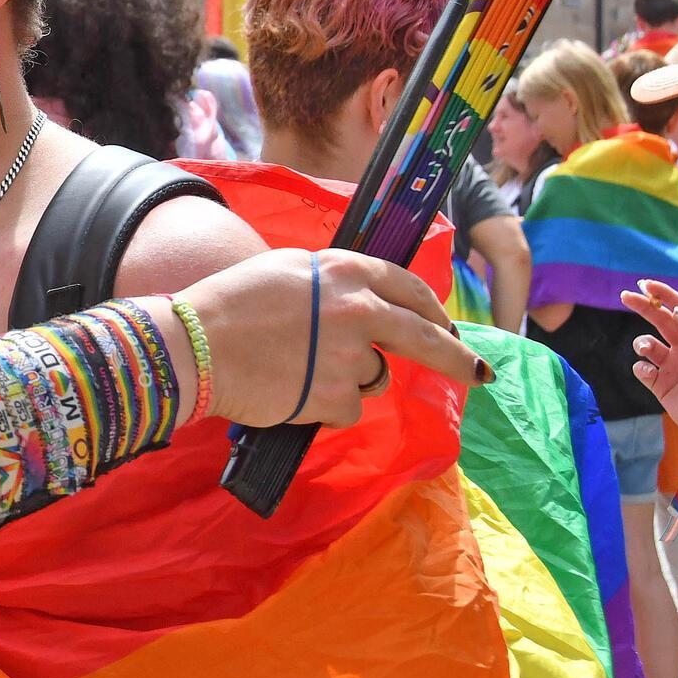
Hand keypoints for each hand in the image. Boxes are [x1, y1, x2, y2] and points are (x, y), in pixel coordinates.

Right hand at [176, 248, 483, 428]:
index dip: (434, 309)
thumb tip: (364, 303)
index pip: (409, 287)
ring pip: (375, 377)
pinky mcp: (335, 398)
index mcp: (348, 272)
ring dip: (352, 379)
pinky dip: (326, 405)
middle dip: (458, 358)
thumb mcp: (289, 270)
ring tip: (303, 370)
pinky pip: (347, 408)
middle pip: (426, 337)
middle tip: (480, 372)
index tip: (448, 325)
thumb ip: (334, 283)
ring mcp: (350, 357)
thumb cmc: (231, 301)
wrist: (196, 344)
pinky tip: (292, 391)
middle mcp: (359, 311)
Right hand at [622, 279, 677, 440]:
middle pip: (660, 321)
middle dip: (644, 307)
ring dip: (642, 343)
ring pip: (647, 345)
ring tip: (647, 350)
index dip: (665, 295)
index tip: (646, 285)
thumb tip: (675, 310)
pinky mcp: (659, 385)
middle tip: (626, 296)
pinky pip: (642, 370)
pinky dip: (640, 368)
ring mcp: (670, 366)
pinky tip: (649, 373)